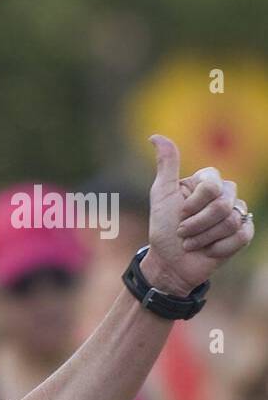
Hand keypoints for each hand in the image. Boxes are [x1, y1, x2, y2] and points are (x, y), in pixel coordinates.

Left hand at [143, 135, 253, 294]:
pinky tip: (208, 250)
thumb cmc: (164, 228)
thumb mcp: (162, 195)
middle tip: (182, 232)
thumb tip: (155, 135)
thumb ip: (167, 165)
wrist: (170, 263)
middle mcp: (225, 194)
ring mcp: (236, 213)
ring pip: (231, 221)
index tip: (179, 214)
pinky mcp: (243, 233)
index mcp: (207, 182)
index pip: (212, 185)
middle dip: (196, 223)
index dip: (193, 204)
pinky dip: (217, 248)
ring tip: (192, 242)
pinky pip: (240, 236)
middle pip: (222, 204)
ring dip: (203, 237)